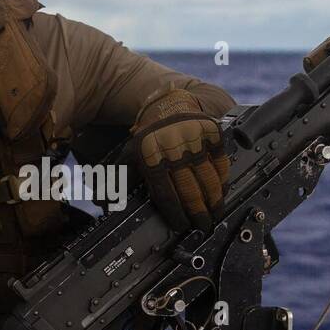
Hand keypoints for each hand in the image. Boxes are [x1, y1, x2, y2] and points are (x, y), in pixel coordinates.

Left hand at [132, 88, 229, 232]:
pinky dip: (222, 178)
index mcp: (150, 156)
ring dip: (214, 200)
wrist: (166, 104)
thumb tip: (106, 203)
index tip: (182, 225)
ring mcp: (194, 139)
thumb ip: (121, 180)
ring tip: (216, 212)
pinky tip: (222, 189)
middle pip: (189, 190)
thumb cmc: (149, 137)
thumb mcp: (129, 155)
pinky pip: (220, 161)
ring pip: (208, 178)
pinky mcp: (210, 132)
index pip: (166, 194)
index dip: (175, 214)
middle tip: (203, 225)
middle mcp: (173, 148)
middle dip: (198, 212)